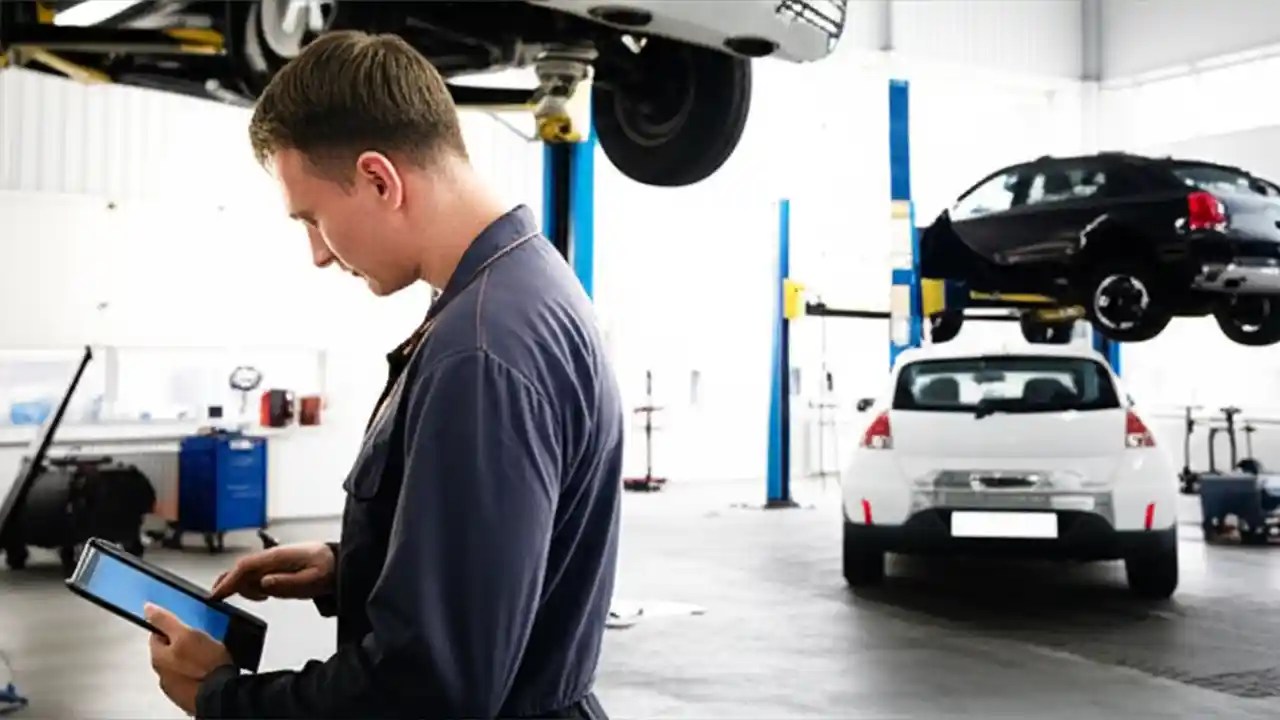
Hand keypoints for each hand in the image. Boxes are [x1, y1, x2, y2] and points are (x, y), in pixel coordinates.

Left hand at [146, 603, 233, 716]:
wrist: (221, 694)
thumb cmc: (205, 666)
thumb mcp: (186, 634)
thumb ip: (165, 621)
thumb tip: (148, 609)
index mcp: (158, 657)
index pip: (157, 634)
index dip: (172, 626)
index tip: (185, 625)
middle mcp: (162, 674)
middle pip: (169, 651)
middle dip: (182, 644)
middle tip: (201, 639)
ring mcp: (175, 687)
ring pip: (179, 666)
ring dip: (190, 660)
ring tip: (208, 655)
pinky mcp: (188, 696)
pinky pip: (190, 678)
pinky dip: (197, 673)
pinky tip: (209, 670)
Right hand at [210, 542, 335, 600]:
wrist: (339, 562)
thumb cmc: (327, 570)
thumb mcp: (311, 581)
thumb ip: (287, 584)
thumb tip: (263, 584)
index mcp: (278, 557)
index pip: (246, 567)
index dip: (229, 581)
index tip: (216, 595)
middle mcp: (272, 556)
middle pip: (241, 568)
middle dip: (228, 582)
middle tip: (218, 599)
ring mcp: (274, 559)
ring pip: (247, 572)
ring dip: (244, 586)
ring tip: (261, 599)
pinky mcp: (277, 565)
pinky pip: (257, 573)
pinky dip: (252, 584)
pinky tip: (263, 594)